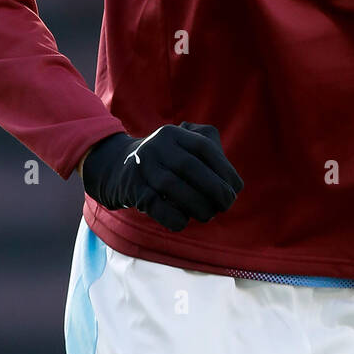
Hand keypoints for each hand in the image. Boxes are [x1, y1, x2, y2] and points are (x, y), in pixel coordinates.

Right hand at [81, 122, 242, 232]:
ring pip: (173, 187)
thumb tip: (231, 181)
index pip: (204, 147)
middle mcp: (155, 146)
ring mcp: (141, 167)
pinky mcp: (132, 190)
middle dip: (215, 189)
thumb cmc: (164, 160)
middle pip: (190, 167)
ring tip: (209, 214)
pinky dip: (175, 217)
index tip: (237, 188)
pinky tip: (185, 220)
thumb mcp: (183, 145)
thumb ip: (209, 149)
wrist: (116, 168)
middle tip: (227, 204)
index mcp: (172, 133)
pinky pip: (156, 206)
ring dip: (198, 205)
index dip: (225, 169)